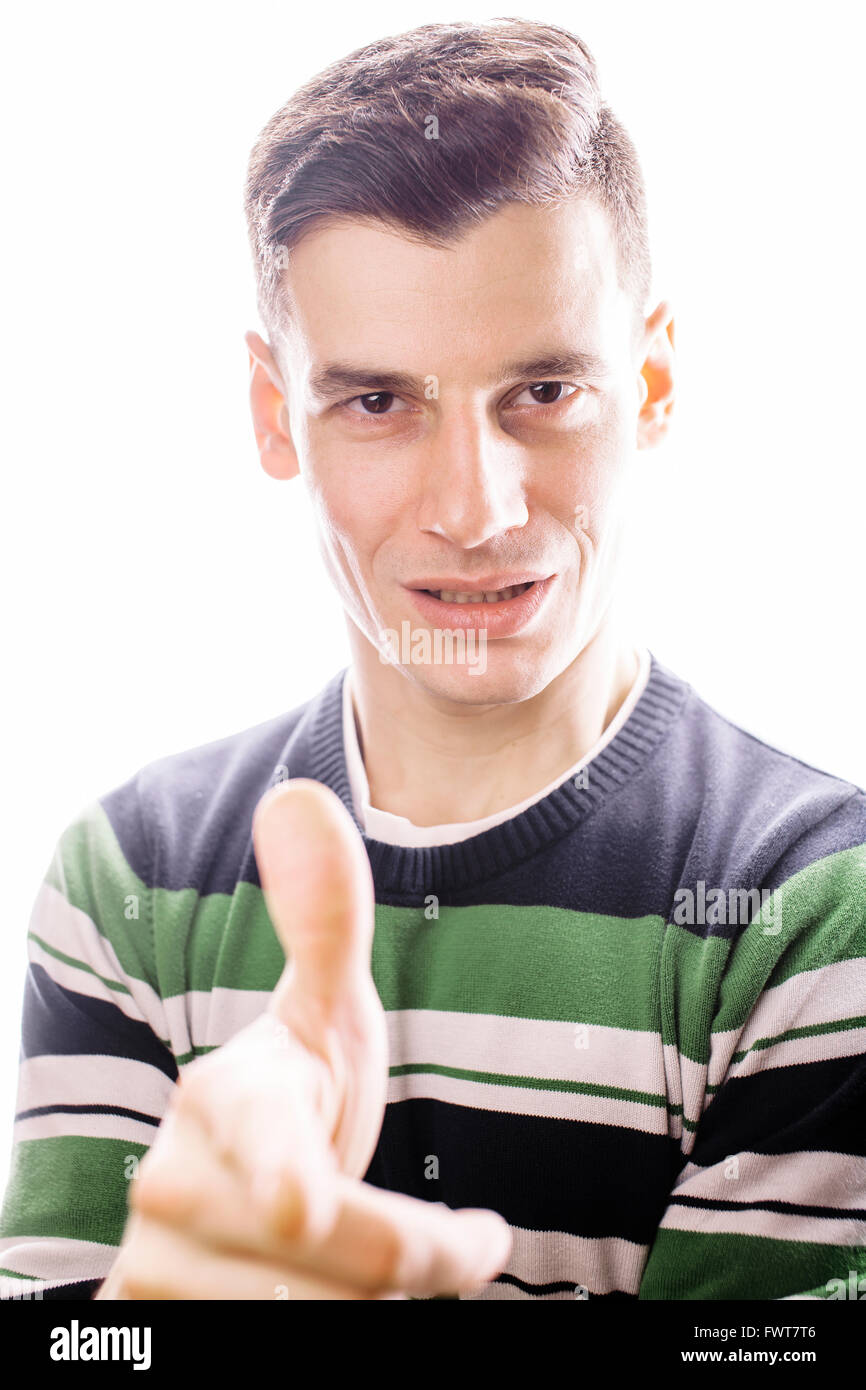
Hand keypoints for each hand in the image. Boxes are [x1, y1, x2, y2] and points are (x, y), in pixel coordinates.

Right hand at [96, 779, 510, 1298]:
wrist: (231, 1188)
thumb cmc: (296, 1091)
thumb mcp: (324, 1010)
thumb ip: (325, 914)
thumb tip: (299, 793)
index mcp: (223, 1104)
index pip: (282, 1174)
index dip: (318, 1204)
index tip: (358, 1214)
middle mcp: (173, 1194)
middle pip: (341, 1271)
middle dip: (422, 1264)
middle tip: (466, 1244)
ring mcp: (159, 1276)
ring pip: (319, 1329)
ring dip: (380, 1310)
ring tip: (398, 1270)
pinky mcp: (156, 1329)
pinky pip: (279, 1357)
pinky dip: (340, 1337)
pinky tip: (352, 1309)